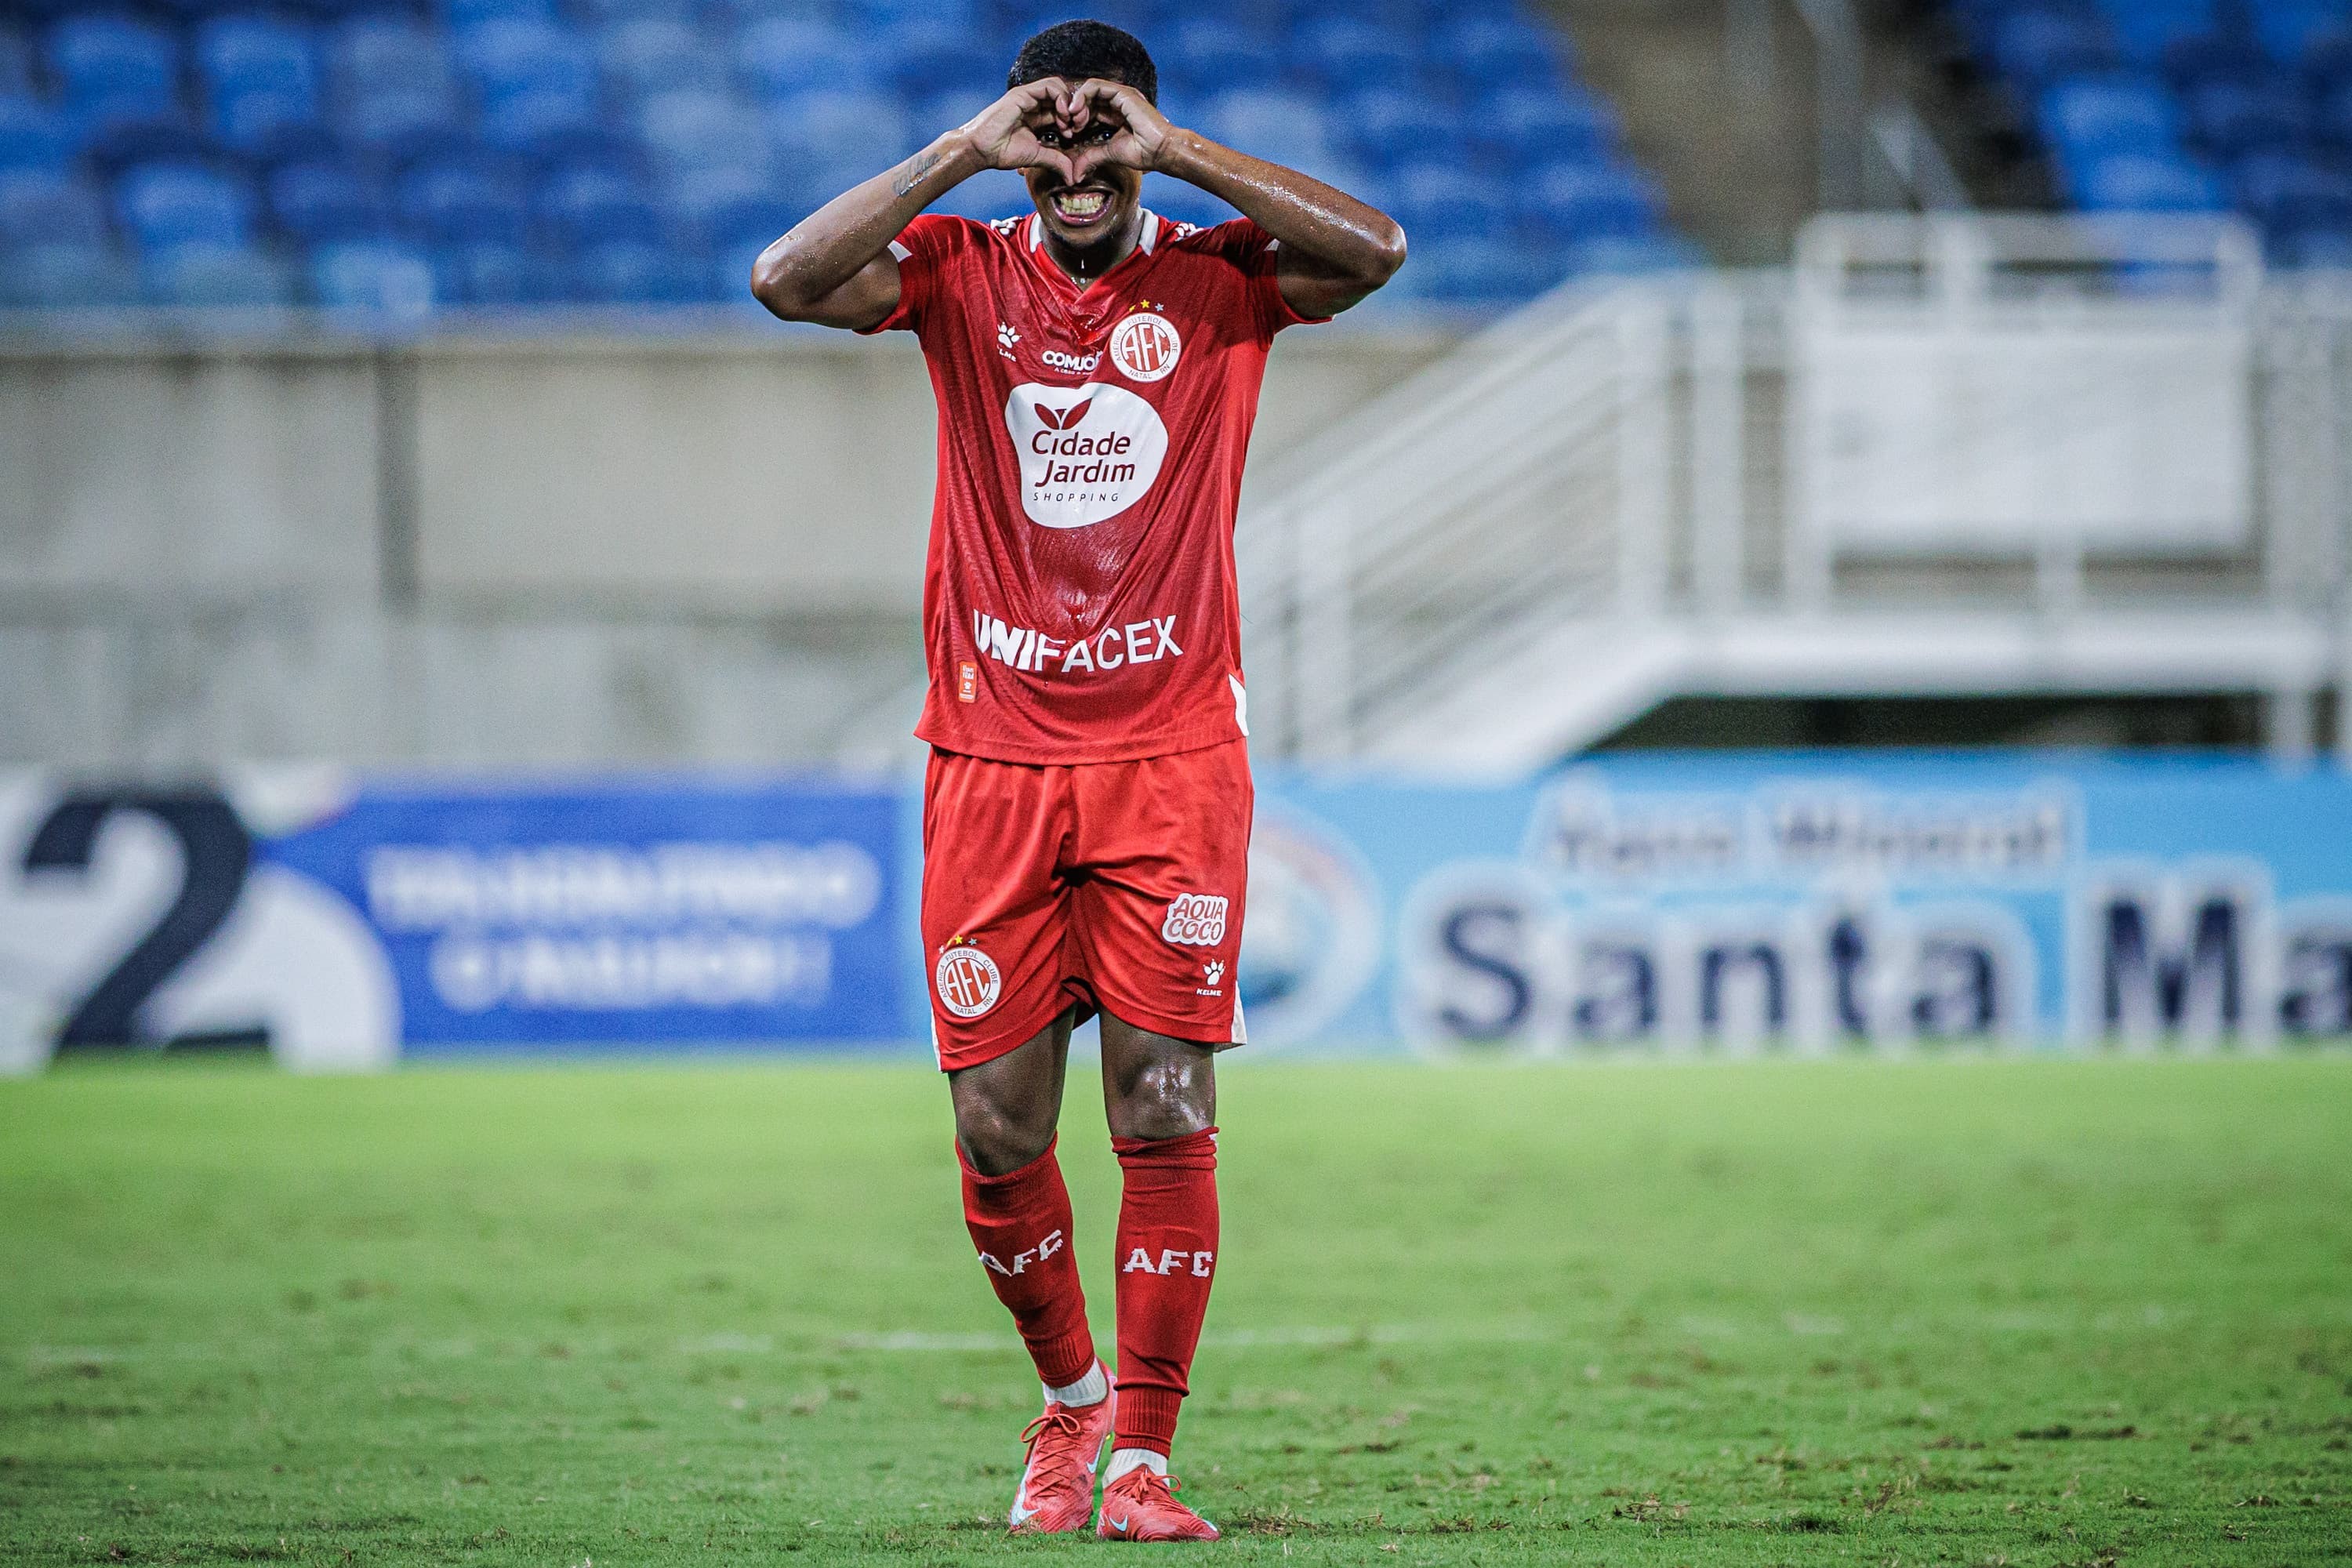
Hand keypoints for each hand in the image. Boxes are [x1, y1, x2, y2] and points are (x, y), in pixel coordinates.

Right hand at [960, 78, 1080, 180]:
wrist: (981, 150)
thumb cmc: (1002, 153)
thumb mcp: (1037, 156)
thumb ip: (1056, 161)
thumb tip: (1072, 176)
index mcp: (1037, 117)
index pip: (1062, 110)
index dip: (1073, 120)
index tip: (1075, 136)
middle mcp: (1034, 104)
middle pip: (1063, 96)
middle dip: (1075, 111)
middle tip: (1077, 128)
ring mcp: (1028, 97)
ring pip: (1058, 87)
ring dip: (1069, 103)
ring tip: (1069, 122)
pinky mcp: (1023, 93)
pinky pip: (1049, 86)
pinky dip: (1061, 97)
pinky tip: (1062, 114)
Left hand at [1055, 77, 1171, 179]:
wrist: (1162, 151)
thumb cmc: (1143, 153)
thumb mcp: (1110, 153)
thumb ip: (1092, 157)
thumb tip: (1075, 174)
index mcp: (1115, 113)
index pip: (1090, 108)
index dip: (1076, 119)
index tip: (1070, 134)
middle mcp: (1118, 101)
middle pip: (1087, 98)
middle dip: (1074, 111)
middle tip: (1068, 127)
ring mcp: (1121, 95)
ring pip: (1089, 89)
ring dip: (1076, 103)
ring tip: (1071, 119)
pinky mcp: (1122, 93)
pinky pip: (1095, 86)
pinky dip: (1082, 96)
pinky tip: (1076, 111)